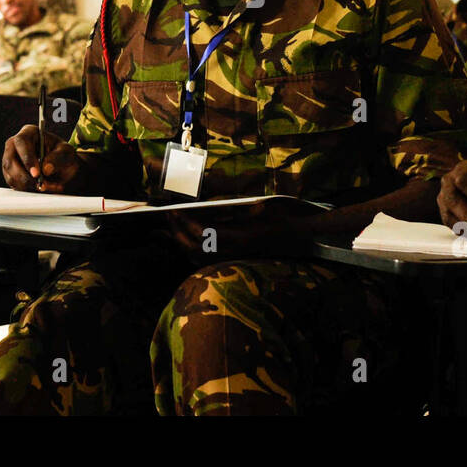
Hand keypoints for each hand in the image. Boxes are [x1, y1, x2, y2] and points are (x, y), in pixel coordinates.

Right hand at [2, 124, 83, 193]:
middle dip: (24, 177)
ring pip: (11, 175)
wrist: (61, 168)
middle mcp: (15, 145)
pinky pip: (13, 184)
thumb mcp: (67, 153)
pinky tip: (40, 187)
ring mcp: (10, 159)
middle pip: (10, 161)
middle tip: (40, 185)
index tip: (36, 173)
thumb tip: (45, 169)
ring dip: (28, 185)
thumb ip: (58, 158)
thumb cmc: (62, 155)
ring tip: (46, 186)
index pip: (22, 142)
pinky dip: (27, 189)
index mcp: (29, 132)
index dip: (27, 158)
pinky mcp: (10, 173)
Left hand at [167, 204, 312, 261]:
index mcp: (240, 238)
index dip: (185, 223)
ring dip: (181, 242)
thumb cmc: (282, 217)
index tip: (173, 210)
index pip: (203, 233)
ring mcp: (234, 257)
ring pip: (199, 256)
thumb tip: (206, 208)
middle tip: (166, 216)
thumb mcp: (260, 207)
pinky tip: (186, 238)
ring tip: (171, 226)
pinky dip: (192, 250)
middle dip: (177, 232)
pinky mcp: (233, 258)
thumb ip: (234, 210)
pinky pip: (207, 259)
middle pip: (196, 247)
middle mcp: (235, 252)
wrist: (300, 236)